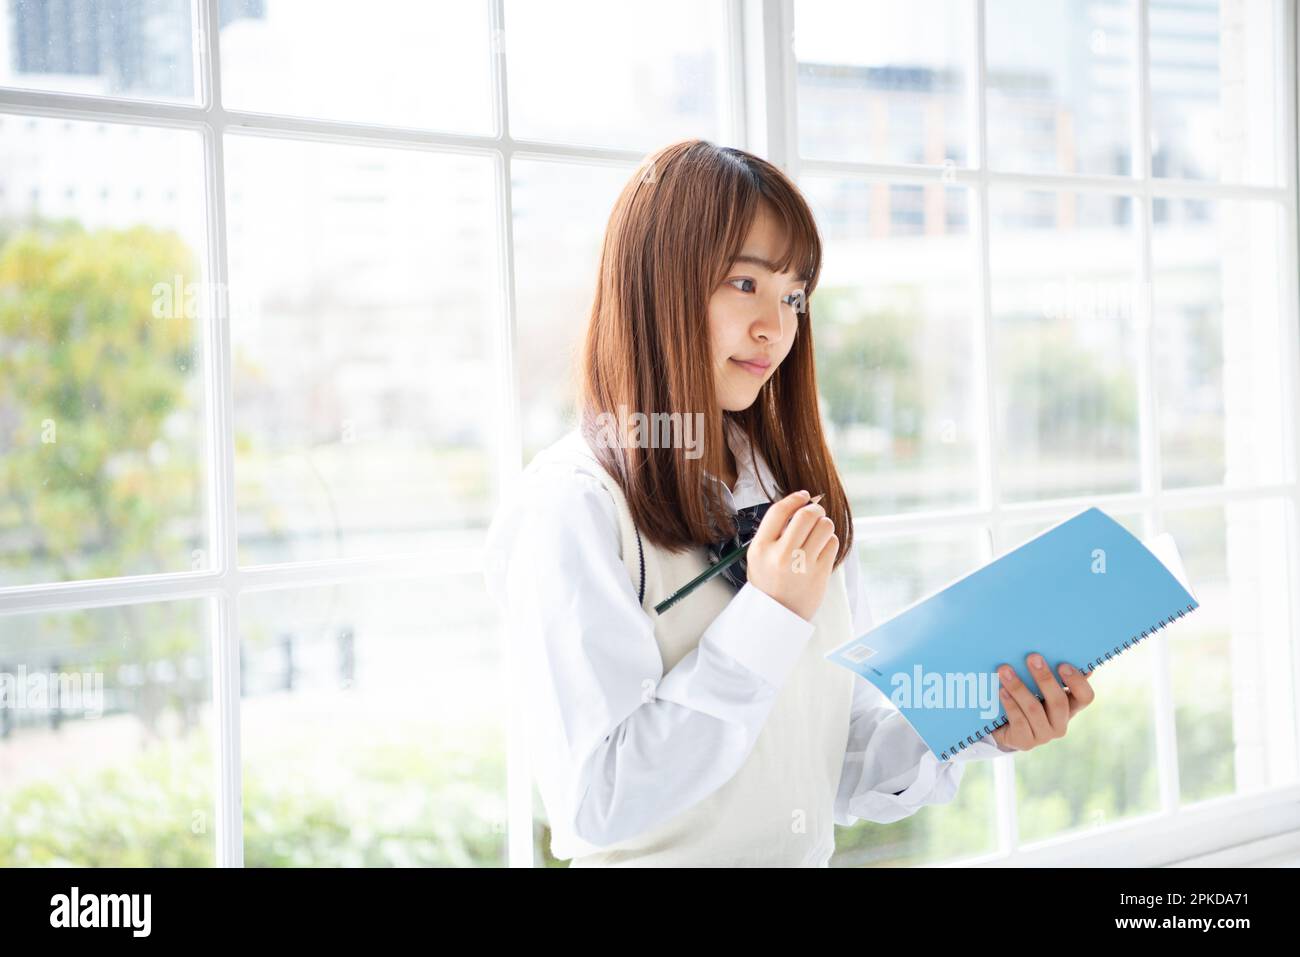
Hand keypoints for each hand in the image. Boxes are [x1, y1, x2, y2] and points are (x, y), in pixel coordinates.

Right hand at [746, 489, 836, 621]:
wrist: (777, 615)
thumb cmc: (768, 581)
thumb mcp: (758, 556)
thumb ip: (773, 531)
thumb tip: (800, 504)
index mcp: (761, 548)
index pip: (779, 511)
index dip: (794, 498)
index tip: (803, 496)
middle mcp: (781, 555)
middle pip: (806, 515)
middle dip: (815, 508)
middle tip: (815, 511)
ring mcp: (802, 565)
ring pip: (824, 526)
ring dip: (824, 524)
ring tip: (818, 532)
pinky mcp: (820, 573)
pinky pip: (832, 543)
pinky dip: (829, 541)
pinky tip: (821, 548)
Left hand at [991, 653, 1095, 752]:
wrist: (1004, 728)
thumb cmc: (1026, 698)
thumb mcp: (1039, 687)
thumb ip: (1051, 674)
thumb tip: (1063, 651)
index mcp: (1071, 707)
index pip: (1086, 697)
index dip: (1077, 682)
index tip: (1063, 664)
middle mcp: (1061, 723)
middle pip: (1058, 701)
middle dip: (1044, 678)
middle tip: (1032, 657)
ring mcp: (1044, 735)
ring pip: (1034, 709)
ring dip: (1018, 687)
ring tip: (1005, 670)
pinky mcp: (1025, 742)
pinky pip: (1018, 720)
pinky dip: (1009, 703)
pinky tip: (1001, 690)